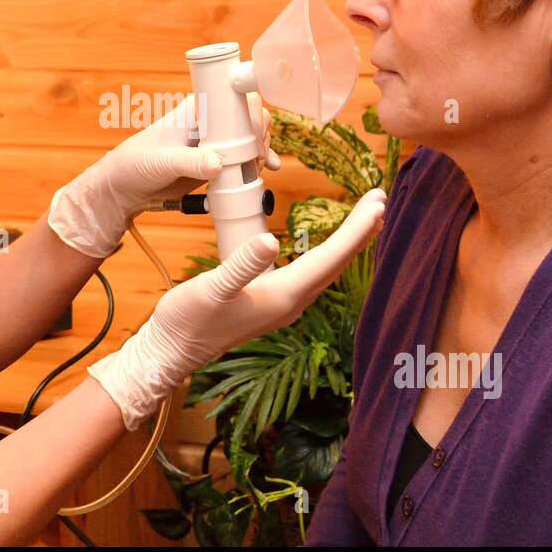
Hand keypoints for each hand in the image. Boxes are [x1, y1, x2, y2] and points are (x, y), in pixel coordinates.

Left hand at [48, 92, 280, 258]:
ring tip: (259, 166)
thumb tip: (219, 164)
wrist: (123, 189)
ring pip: (249, 138)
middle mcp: (209, 123)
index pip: (232, 98)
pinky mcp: (215, 163)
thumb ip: (189, 162)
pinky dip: (256, 163)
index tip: (255, 133)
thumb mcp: (161, 162)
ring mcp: (214, 143)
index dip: (249, 112)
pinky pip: (242, 159)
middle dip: (259, 134)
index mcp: (196, 109)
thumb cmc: (134, 164)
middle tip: (257, 156)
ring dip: (260, 149)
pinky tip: (266, 169)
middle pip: (247, 118)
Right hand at [88, 188, 387, 429]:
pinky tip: (326, 250)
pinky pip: (312, 276)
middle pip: (336, 263)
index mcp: (283, 296)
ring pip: (327, 270)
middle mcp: (291, 303)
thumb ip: (240, 265)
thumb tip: (270, 241)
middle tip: (380, 199)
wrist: (170, 352)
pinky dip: (327, 255)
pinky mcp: (271, 305)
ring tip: (366, 219)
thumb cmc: (187, 320)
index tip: (378, 202)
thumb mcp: (210, 288)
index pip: (330, 258)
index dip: (356, 230)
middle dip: (361, 232)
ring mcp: (282, 306)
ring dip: (347, 243)